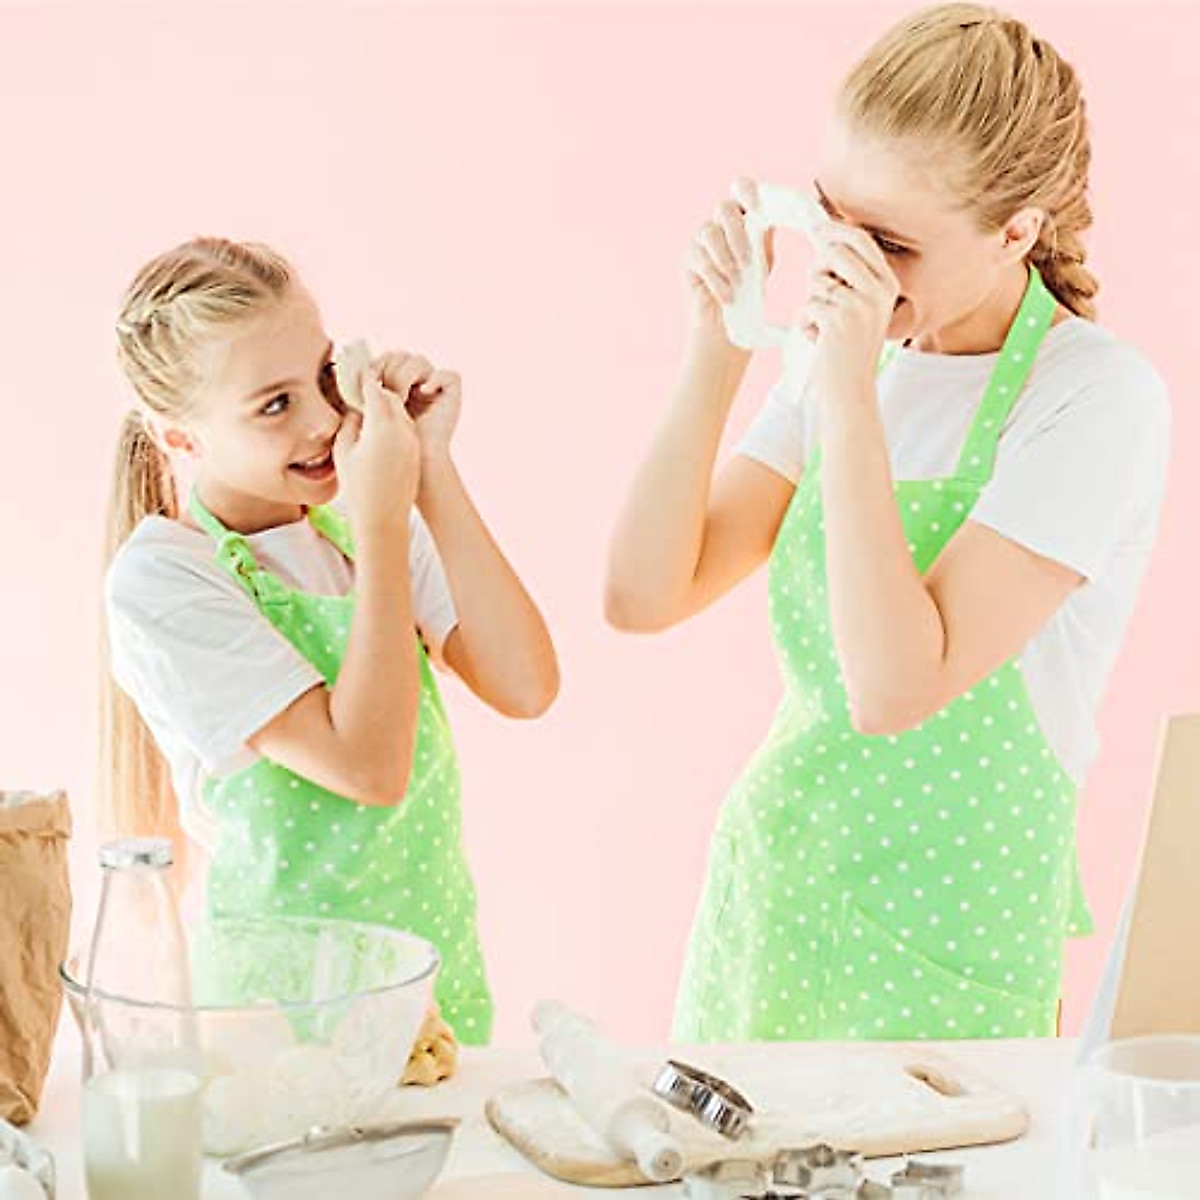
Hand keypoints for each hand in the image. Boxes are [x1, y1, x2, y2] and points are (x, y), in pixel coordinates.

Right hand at [333, 369, 420, 535]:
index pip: (374, 389)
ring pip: (400, 412)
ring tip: (368, 408)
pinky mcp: (415, 452)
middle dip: (376, 391)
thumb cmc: (358, 488)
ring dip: (386, 407)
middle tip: (361, 386)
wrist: (383, 520)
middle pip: (390, 397)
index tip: (355, 370)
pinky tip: (379, 430)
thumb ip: (350, 422)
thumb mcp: (344, 451)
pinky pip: (405, 428)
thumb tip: (356, 408)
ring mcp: (412, 441)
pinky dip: (393, 422)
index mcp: (382, 426)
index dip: (363, 378)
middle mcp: (402, 430)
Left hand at [375, 350, 461, 460]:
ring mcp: (436, 389)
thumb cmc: (392, 443)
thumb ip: (370, 391)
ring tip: (400, 398)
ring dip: (405, 375)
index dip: (379, 361)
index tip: (369, 377)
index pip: (390, 357)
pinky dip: (436, 379)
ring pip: (420, 360)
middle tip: (384, 391)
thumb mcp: (374, 412)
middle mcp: (418, 383)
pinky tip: (423, 393)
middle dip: (390, 369)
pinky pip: (450, 375)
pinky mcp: (453, 397)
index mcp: (398, 385)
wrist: (415, 463)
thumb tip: (362, 370)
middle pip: (403, 355)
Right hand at [685, 177, 774, 340]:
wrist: (726, 322)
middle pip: (724, 207)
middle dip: (737, 233)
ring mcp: (702, 239)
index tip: (757, 207)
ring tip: (737, 282)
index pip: (741, 189)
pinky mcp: (690, 258)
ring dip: (726, 257)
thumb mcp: (763, 262)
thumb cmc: (747, 289)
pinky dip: (716, 278)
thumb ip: (765, 239)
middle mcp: (720, 223)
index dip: (748, 191)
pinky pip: (700, 259)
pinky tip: (727, 295)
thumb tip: (781, 221)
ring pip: (709, 231)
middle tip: (747, 262)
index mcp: (742, 217)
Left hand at [796, 222, 899, 406]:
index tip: (818, 227)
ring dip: (811, 304)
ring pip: (816, 282)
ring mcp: (858, 305)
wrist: (849, 388)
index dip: (836, 230)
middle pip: (834, 252)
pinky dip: (805, 325)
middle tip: (821, 297)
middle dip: (818, 270)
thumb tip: (824, 239)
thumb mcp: (859, 308)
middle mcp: (878, 291)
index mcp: (887, 284)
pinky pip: (806, 307)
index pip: (861, 240)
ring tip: (824, 328)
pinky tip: (819, 341)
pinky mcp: (836, 321)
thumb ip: (849, 277)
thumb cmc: (848, 348)